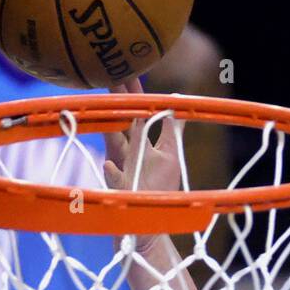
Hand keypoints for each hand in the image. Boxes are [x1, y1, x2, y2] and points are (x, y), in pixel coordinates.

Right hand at [103, 77, 181, 195]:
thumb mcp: (170, 154)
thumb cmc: (160, 186)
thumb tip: (180, 102)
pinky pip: (114, 181)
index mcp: (139, 143)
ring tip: (110, 114)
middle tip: (110, 79)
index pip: (134, 114)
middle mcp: (128, 152)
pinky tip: (109, 165)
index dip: (132, 95)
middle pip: (121, 123)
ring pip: (115, 147)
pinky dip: (112, 173)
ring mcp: (123, 169)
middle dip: (117, 104)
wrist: (153, 219)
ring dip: (112, 132)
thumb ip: (174, 129)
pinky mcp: (122, 189)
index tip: (128, 70)